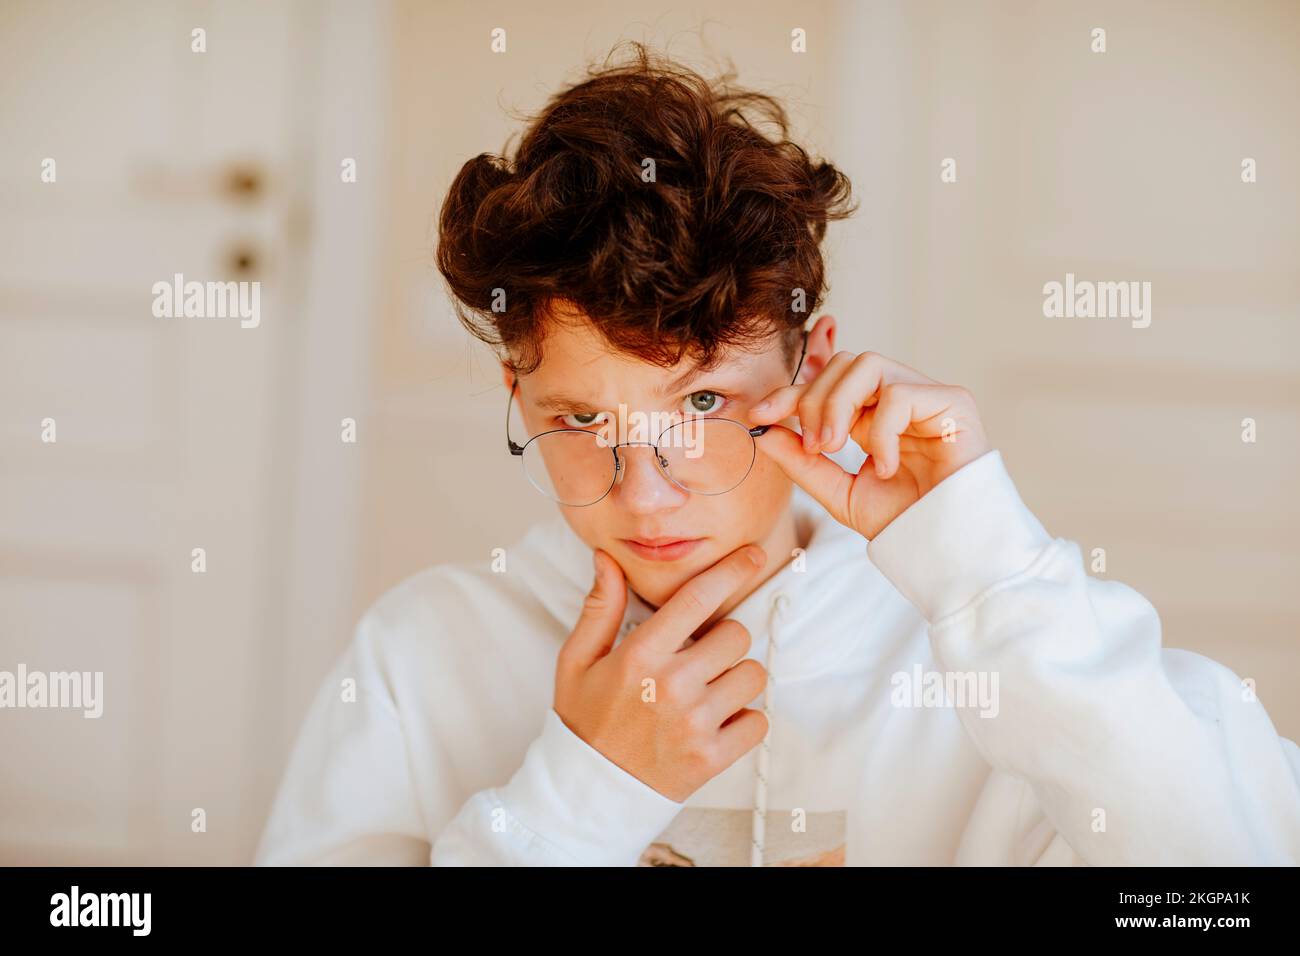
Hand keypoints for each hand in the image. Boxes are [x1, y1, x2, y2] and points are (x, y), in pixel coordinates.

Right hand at [554, 545, 771, 802]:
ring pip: (752, 675)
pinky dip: (744, 718)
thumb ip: (599, 608)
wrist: (587, 792)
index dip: (730, 570)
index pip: (697, 599)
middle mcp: (672, 685)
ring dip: (736, 677)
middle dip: (724, 639)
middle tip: (701, 656)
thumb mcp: (577, 661)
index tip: (751, 554)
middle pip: (736, 635)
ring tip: (708, 689)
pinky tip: (716, 720)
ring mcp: (695, 723)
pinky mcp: (712, 757)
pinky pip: (758, 720)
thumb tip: (608, 560)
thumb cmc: (584, 720)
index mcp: (639, 655)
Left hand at [749, 350, 990, 539]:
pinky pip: (900, 395)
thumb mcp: (839, 492)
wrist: (946, 550)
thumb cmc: (903, 522)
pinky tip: (886, 466)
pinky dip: (881, 432)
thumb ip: (803, 462)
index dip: (791, 392)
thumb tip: (765, 432)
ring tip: (835, 449)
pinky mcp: (954, 403)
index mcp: (873, 415)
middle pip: (844, 365)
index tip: (759, 414)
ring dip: (838, 406)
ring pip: (868, 365)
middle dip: (814, 400)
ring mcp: (928, 396)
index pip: (828, 383)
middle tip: (814, 446)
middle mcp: (900, 398)